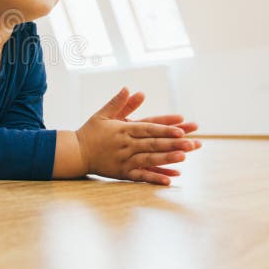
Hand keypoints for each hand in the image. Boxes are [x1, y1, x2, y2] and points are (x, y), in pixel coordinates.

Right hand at [75, 87, 201, 185]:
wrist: (75, 153)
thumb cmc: (90, 132)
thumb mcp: (102, 114)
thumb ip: (118, 102)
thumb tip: (129, 88)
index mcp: (123, 129)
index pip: (148, 128)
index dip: (165, 128)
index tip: (181, 128)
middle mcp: (126, 145)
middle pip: (153, 143)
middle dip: (174, 143)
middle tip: (193, 143)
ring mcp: (124, 160)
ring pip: (149, 159)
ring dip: (167, 159)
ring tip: (184, 157)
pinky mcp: (122, 172)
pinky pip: (141, 176)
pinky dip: (155, 178)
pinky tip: (169, 179)